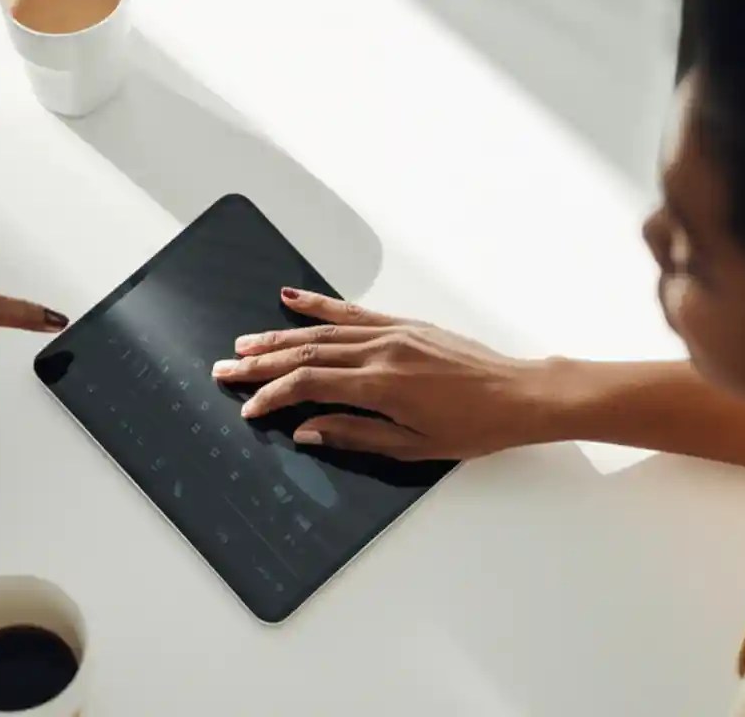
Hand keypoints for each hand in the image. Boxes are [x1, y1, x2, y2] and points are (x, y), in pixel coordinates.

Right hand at [211, 288, 552, 460]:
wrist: (519, 394)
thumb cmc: (475, 427)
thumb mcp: (413, 446)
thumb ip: (355, 434)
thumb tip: (306, 430)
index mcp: (381, 386)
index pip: (308, 384)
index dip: (272, 395)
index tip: (249, 407)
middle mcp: (382, 351)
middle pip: (305, 353)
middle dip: (260, 362)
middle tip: (225, 369)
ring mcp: (392, 333)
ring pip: (322, 331)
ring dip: (278, 336)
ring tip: (245, 342)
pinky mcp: (405, 324)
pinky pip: (353, 312)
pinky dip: (319, 304)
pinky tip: (291, 298)